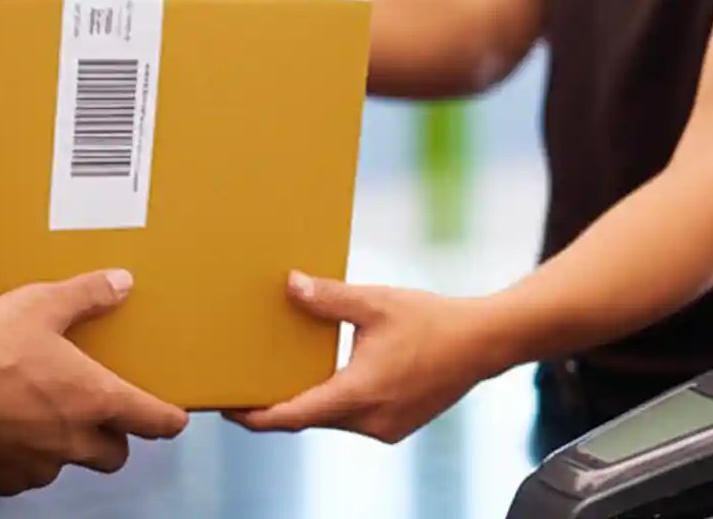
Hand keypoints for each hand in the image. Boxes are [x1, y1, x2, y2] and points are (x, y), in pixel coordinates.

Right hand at [0, 270, 187, 495]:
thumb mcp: (40, 306)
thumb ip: (85, 296)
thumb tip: (120, 282)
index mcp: (94, 399)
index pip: (152, 420)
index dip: (168, 420)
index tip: (175, 418)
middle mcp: (73, 440)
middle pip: (114, 455)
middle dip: (113, 439)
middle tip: (97, 415)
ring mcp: (38, 466)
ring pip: (66, 464)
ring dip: (61, 446)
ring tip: (33, 414)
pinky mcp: (2, 481)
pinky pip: (22, 475)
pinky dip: (18, 457)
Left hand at [227, 272, 497, 443]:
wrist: (485, 342)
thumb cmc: (431, 319)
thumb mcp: (375, 302)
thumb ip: (328, 297)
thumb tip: (289, 284)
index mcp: (360, 394)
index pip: (294, 416)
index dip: (256, 416)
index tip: (228, 408)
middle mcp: (370, 420)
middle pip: (309, 418)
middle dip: (276, 405)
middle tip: (242, 385)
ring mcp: (385, 428)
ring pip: (331, 419)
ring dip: (307, 401)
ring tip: (277, 378)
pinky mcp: (396, 426)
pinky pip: (352, 419)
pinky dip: (333, 402)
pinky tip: (322, 378)